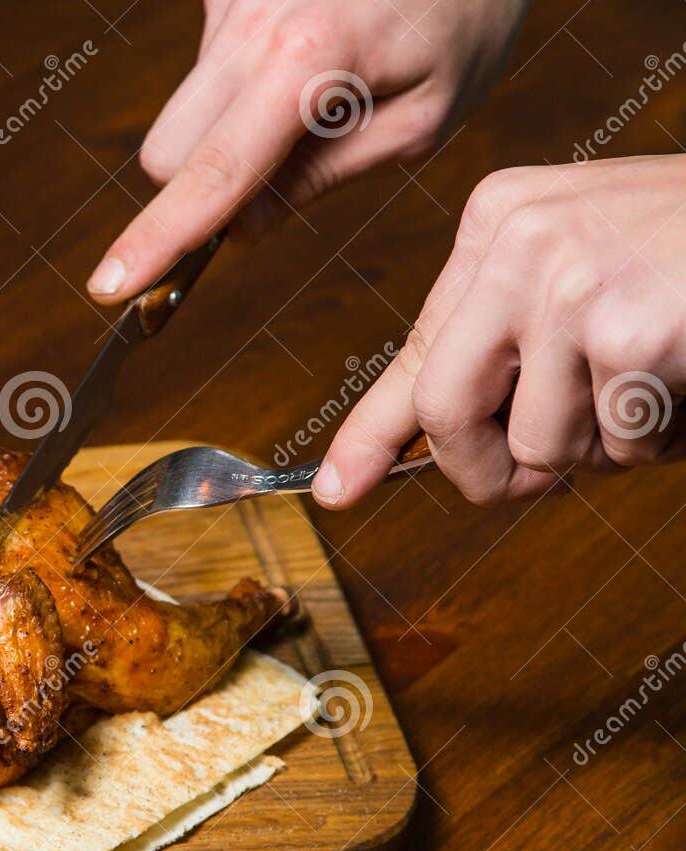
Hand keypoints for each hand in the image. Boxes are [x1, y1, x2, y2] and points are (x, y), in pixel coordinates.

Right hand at [87, 0, 526, 301]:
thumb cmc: (461, 15)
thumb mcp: (422, 120)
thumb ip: (321, 178)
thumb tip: (239, 227)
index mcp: (310, 59)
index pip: (214, 174)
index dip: (159, 239)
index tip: (110, 287)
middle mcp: (254, 21)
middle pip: (168, 151)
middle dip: (200, 183)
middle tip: (278, 170)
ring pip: (186, 110)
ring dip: (233, 124)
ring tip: (319, 85)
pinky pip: (208, 62)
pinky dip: (245, 77)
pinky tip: (308, 48)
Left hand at [316, 155, 685, 507]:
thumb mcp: (578, 283)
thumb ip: (499, 355)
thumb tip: (401, 449)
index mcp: (498, 222)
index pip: (415, 349)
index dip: (377, 432)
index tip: (337, 487)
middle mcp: (518, 241)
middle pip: (444, 409)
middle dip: (488, 468)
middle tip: (538, 477)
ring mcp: (570, 281)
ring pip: (539, 444)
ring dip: (605, 448)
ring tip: (656, 383)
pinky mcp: (630, 330)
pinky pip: (618, 446)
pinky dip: (662, 440)